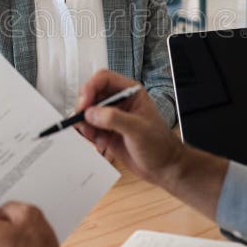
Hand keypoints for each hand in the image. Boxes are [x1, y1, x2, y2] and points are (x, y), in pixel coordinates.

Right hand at [75, 70, 184, 185]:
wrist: (163, 167)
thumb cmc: (159, 145)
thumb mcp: (138, 129)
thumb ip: (114, 119)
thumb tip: (91, 112)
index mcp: (130, 92)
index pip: (103, 79)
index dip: (90, 88)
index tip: (84, 104)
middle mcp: (119, 101)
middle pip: (91, 94)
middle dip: (84, 108)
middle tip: (82, 122)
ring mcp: (111, 117)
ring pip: (87, 112)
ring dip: (85, 124)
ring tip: (94, 136)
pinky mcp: (106, 132)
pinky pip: (89, 128)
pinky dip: (89, 135)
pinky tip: (100, 143)